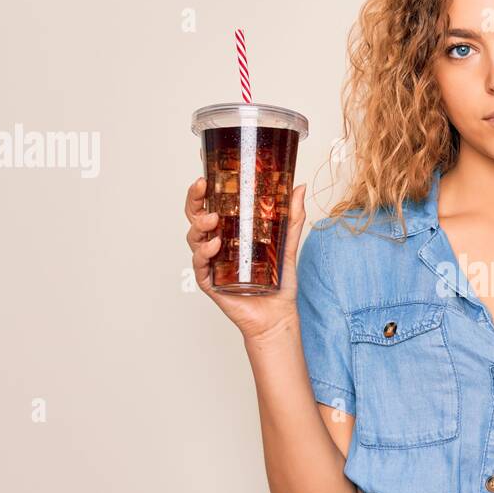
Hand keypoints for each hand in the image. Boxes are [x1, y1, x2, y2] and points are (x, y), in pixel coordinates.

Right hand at [184, 176, 307, 341]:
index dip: (202, 192)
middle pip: (195, 218)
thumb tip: (299, 187)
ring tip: (214, 219)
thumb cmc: (279, 283)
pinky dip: (204, 253)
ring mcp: (211, 264)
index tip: (204, 177)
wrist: (278, 315)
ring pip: (194, 239)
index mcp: (230, 233)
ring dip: (200, 225)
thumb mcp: (288, 244)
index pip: (209, 207)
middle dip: (195, 201)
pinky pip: (200, 265)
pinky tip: (214, 245)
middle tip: (202, 189)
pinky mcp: (210, 282)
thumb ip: (292, 218)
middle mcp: (216, 246)